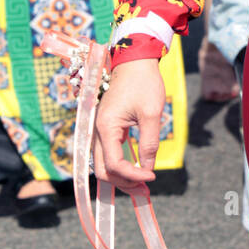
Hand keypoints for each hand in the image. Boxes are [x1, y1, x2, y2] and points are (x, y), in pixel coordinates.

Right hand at [93, 59, 164, 194]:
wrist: (134, 60)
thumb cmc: (144, 83)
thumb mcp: (152, 113)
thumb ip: (149, 142)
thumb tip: (147, 168)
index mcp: (105, 127)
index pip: (114, 164)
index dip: (133, 175)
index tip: (152, 176)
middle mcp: (96, 131)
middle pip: (103, 169)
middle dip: (124, 182)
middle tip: (145, 188)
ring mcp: (99, 129)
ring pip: (103, 164)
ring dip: (121, 176)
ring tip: (142, 183)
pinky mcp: (106, 127)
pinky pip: (107, 153)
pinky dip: (120, 165)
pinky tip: (136, 169)